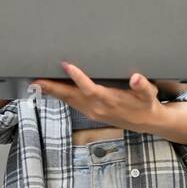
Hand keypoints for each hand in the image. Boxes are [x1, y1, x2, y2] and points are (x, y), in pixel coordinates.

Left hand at [30, 62, 164, 133]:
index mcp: (110, 101)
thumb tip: (136, 78)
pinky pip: (72, 104)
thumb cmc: (146, 104)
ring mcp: (92, 112)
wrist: (147, 122)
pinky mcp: (91, 113)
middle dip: (53, 88)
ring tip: (38, 83)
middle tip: (36, 80)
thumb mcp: (149, 94)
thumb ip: (143, 86)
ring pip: (69, 101)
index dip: (78, 78)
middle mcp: (97, 108)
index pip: (90, 89)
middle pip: (71, 97)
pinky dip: (60, 96)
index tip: (67, 65)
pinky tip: (52, 90)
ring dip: (53, 92)